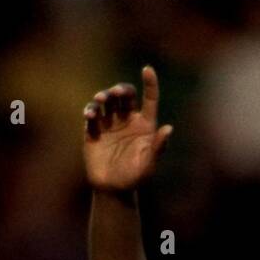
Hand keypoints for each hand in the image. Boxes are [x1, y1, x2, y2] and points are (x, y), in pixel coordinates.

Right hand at [83, 65, 171, 191]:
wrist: (113, 190)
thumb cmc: (135, 178)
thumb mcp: (149, 164)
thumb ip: (158, 147)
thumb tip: (169, 129)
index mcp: (144, 124)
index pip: (149, 99)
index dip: (150, 83)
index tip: (147, 69)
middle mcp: (127, 119)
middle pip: (125, 95)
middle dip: (120, 89)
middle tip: (115, 93)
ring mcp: (110, 123)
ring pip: (107, 101)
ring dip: (103, 96)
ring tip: (101, 100)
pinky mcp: (93, 130)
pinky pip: (92, 115)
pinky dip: (90, 111)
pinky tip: (90, 114)